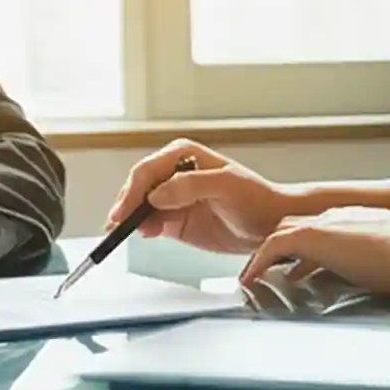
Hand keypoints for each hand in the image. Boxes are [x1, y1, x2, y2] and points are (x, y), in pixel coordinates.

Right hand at [106, 139, 292, 253]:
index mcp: (183, 155)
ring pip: (140, 207)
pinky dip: (143, 229)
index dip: (132, 191)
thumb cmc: (256, 198)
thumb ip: (191, 185)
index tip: (125, 211)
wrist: (271, 225)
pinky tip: (144, 234)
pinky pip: (151, 223)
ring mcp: (173, 198)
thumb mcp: (227, 186)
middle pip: (138, 187)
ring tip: (124, 232)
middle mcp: (174, 174)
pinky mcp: (175, 221)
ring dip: (131, 219)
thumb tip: (157, 194)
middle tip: (117, 224)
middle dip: (126, 205)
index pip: (147, 170)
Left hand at [240, 206, 389, 294]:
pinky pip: (272, 247)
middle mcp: (336, 218)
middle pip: (294, 228)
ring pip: (279, 235)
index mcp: (355, 223)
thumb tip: (378, 287)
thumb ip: (374, 270)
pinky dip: (258, 264)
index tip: (294, 272)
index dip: (303, 253)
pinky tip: (250, 280)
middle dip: (278, 250)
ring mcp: (323, 224)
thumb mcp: (389, 264)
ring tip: (251, 278)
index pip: (320, 233)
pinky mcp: (312, 235)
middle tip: (264, 272)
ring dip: (263, 257)